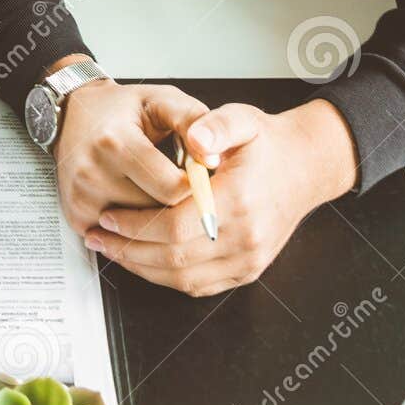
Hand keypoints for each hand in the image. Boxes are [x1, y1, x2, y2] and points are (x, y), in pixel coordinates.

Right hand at [52, 74, 201, 235]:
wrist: (72, 116)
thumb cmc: (122, 109)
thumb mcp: (162, 100)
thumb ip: (193, 121)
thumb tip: (213, 160)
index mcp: (115, 142)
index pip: (172, 189)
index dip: (196, 185)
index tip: (199, 175)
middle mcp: (92, 173)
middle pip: (158, 213)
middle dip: (176, 202)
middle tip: (175, 178)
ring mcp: (82, 199)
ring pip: (143, 229)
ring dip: (156, 214)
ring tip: (151, 186)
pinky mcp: (77, 217)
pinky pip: (123, 236)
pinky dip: (135, 224)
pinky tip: (133, 199)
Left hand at [84, 99, 358, 297]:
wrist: (305, 167)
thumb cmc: (267, 144)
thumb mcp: (242, 119)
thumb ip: (214, 125)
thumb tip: (195, 138)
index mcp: (239, 199)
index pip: (174, 224)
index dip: (135, 225)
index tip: (108, 216)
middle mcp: (246, 236)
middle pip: (173, 256)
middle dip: (128, 249)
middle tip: (98, 236)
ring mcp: (249, 259)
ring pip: (183, 278)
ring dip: (141, 267)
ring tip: (111, 250)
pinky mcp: (248, 271)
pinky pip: (200, 286)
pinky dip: (166, 278)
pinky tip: (143, 261)